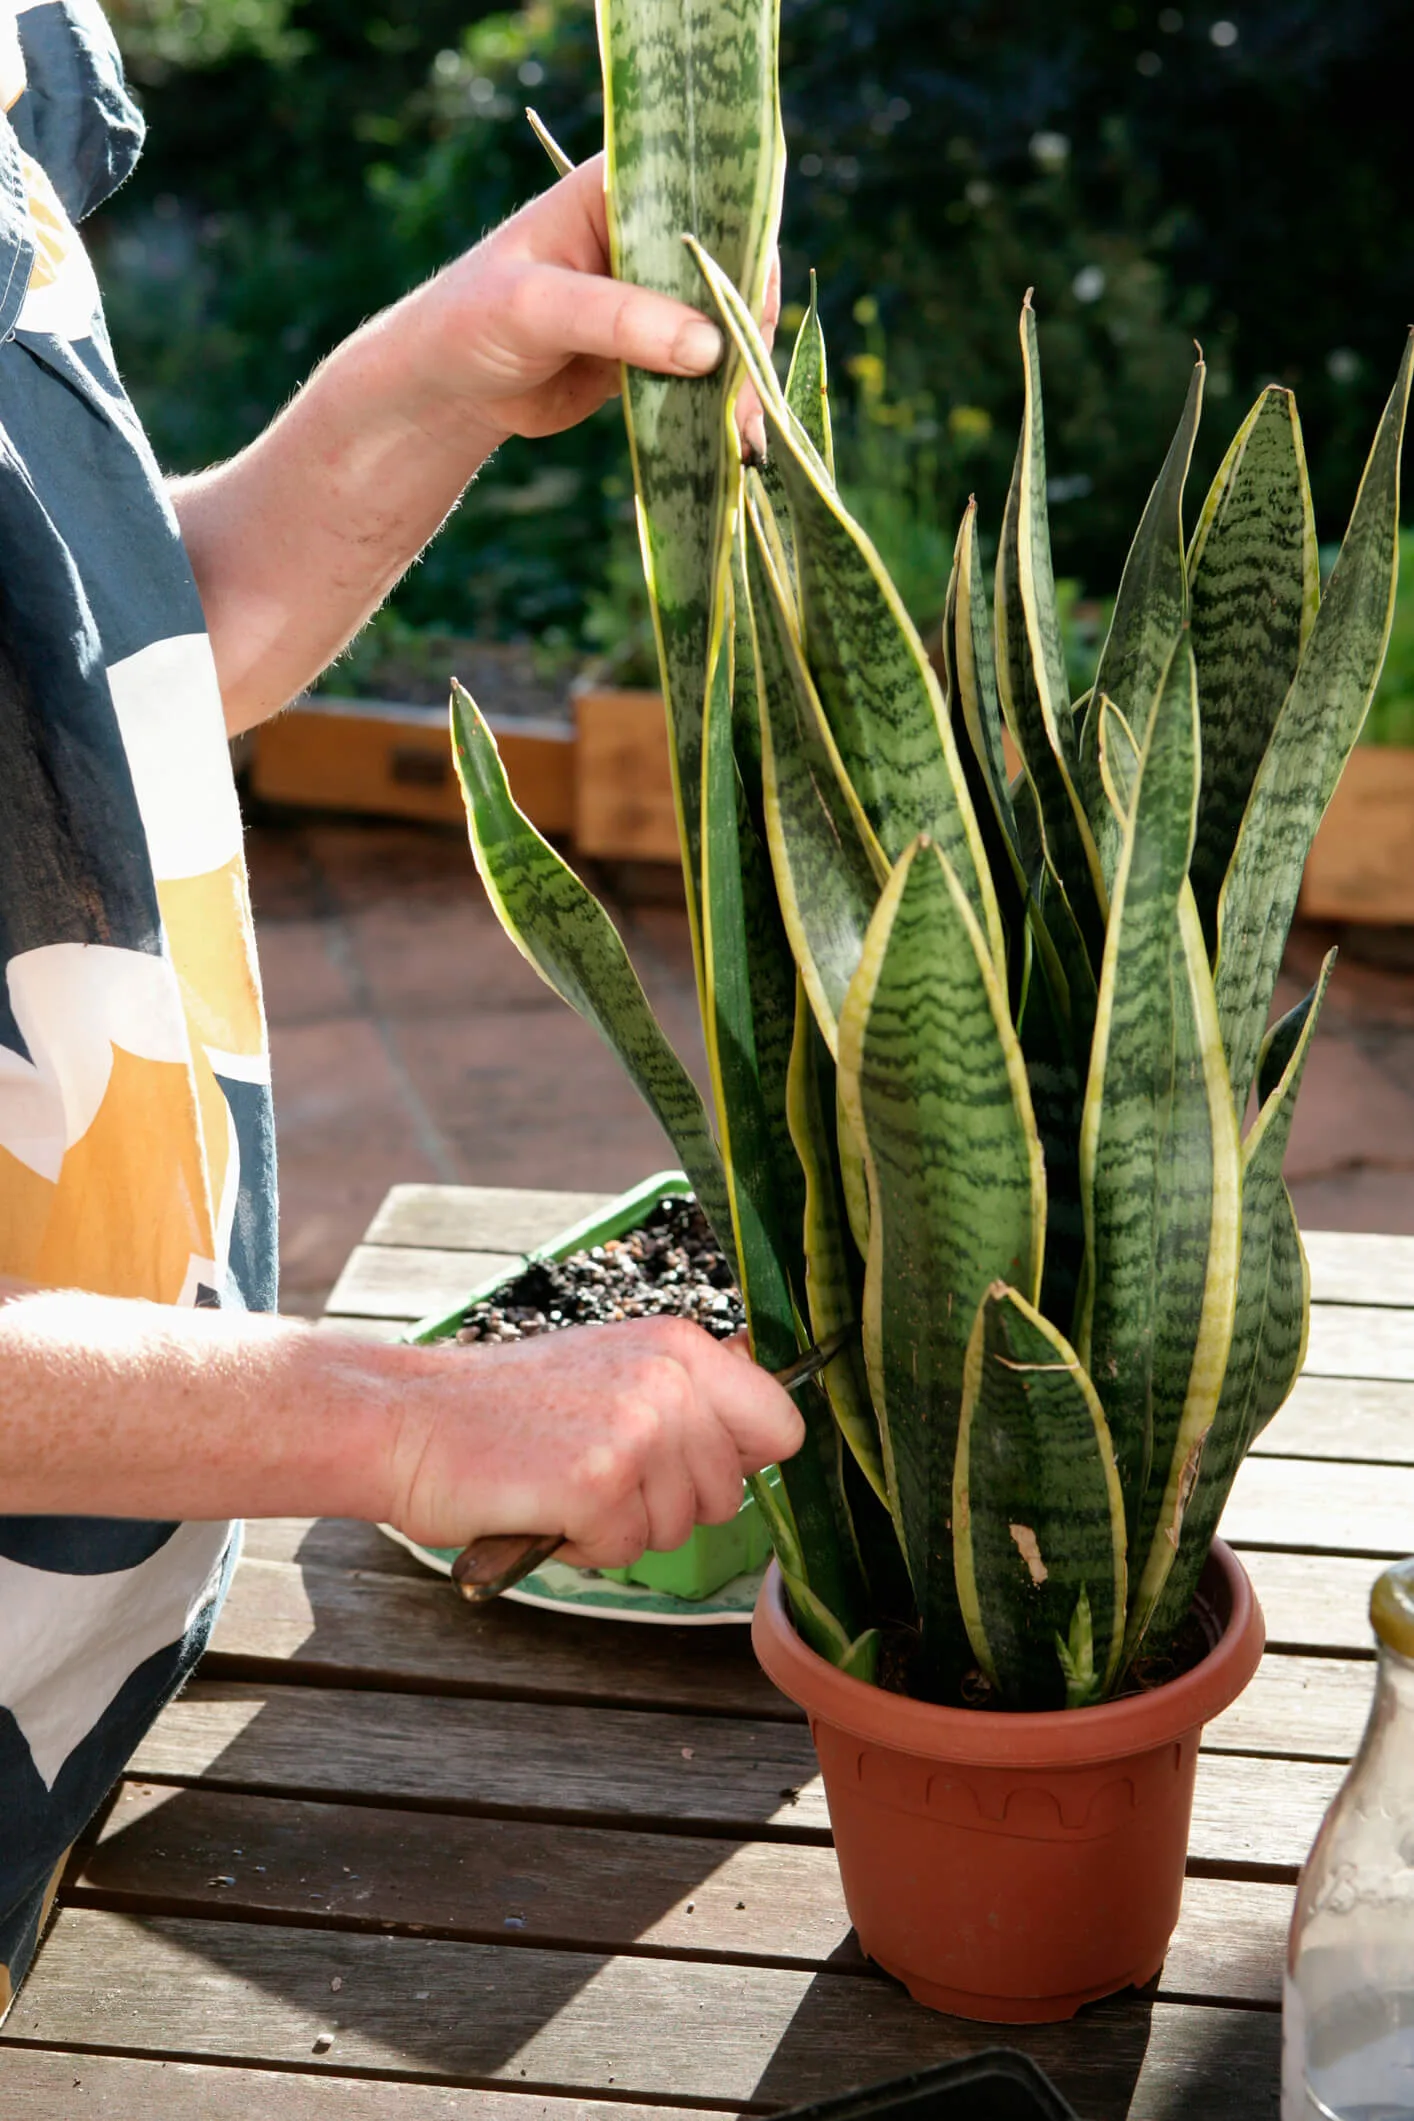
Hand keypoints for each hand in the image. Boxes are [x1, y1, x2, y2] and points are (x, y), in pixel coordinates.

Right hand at [384, 1317, 803, 1567]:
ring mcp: (636, 1429)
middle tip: (596, 1470)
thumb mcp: (612, 1368)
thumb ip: (686, 1394)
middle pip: (729, 1493)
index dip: (740, 1462)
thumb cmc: (506, 1408)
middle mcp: (668, 1378)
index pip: (780, 1425)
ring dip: (621, 1525)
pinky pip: (624, 1551)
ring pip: (677, 1528)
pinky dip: (582, 1545)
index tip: (687, 1464)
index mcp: (679, 1345)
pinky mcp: (597, 1481)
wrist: (410, 1420)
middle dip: (668, 1504)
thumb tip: (771, 1432)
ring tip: (563, 1479)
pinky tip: (542, 1503)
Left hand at [388, 154, 780, 454]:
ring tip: (745, 430)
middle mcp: (647, 232)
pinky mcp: (655, 348)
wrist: (447, 388)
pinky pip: (706, 368)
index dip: (742, 248)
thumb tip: (710, 347)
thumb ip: (619, 319)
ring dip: (743, 373)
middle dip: (748, 327)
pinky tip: (735, 437)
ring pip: (725, 322)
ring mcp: (656, 293)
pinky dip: (723, 400)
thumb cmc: (473, 321)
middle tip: (749, 392)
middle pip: (730, 266)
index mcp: (619, 189)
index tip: (746, 315)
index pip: (707, 197)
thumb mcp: (537, 309)